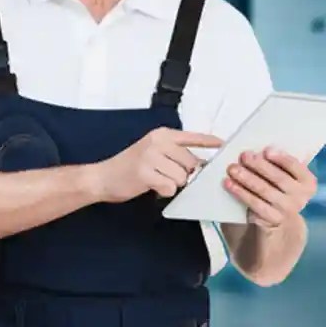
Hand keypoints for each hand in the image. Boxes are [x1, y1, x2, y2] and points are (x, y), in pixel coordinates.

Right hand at [94, 128, 221, 202]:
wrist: (102, 177)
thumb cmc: (129, 167)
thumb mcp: (152, 152)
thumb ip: (174, 153)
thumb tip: (201, 163)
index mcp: (161, 134)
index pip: (192, 136)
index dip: (210, 142)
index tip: (225, 144)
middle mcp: (157, 142)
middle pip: (191, 163)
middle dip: (184, 174)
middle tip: (166, 175)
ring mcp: (150, 156)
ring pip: (182, 177)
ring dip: (173, 184)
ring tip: (156, 180)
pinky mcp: (145, 173)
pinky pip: (170, 188)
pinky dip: (164, 192)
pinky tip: (151, 187)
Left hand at [224, 147, 318, 229]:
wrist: (278, 223)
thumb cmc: (277, 191)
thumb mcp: (282, 178)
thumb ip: (275, 165)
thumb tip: (257, 152)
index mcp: (306, 182)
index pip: (295, 167)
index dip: (281, 159)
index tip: (266, 150)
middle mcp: (300, 196)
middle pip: (279, 178)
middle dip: (259, 165)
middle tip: (244, 156)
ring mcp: (287, 209)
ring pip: (265, 190)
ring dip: (247, 178)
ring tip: (232, 169)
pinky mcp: (272, 220)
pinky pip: (255, 204)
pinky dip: (240, 192)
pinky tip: (229, 184)